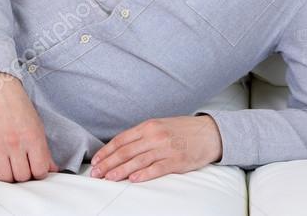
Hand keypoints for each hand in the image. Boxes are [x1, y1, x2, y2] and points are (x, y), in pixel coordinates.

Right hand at [0, 72, 58, 181]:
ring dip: (9, 177)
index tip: (36, 168)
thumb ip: (44, 150)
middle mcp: (16, 144)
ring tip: (10, 167)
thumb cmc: (19, 107)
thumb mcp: (37, 126)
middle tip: (22, 167)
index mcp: (33, 138)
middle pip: (22, 177)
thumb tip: (52, 169)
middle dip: (24, 175)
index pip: (40, 170)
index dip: (39, 173)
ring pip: (5, 178)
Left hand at [89, 115, 222, 181]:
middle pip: (126, 151)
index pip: (122, 139)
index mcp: (149, 126)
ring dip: (121, 171)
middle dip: (109, 163)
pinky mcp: (176, 160)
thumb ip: (142, 134)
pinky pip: (157, 168)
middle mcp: (156, 135)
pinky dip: (144, 174)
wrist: (210, 132)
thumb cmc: (183, 130)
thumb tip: (121, 147)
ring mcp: (166, 148)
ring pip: (138, 160)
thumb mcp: (160, 125)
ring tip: (109, 178)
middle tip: (97, 173)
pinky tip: (133, 179)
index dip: (107, 151)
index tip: (96, 161)